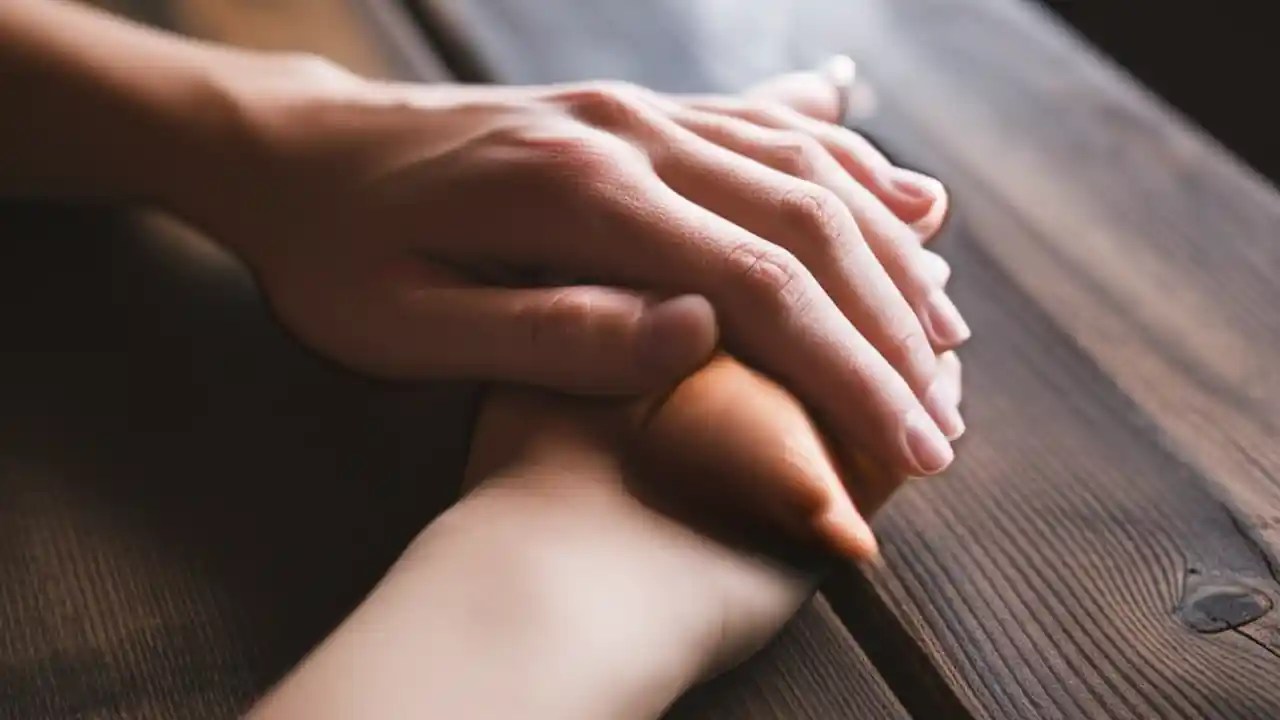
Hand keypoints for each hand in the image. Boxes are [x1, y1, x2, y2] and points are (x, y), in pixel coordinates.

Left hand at [182, 53, 966, 478]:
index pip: (759, 281)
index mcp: (578, 193)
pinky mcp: (637, 112)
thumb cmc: (341, 255)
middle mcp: (628, 132)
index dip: (848, 367)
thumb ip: (553, 332)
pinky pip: (767, 124)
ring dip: (890, 249)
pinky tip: (905, 193)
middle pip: (806, 219)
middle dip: (892, 324)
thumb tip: (697, 336)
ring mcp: (638, 110)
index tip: (911, 444)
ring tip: (949, 329)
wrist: (302, 156)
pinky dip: (849, 162)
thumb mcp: (408, 324)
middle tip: (944, 415)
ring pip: (804, 166)